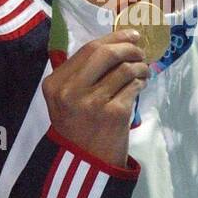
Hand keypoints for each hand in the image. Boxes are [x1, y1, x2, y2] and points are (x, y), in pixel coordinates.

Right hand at [42, 30, 149, 167]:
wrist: (84, 162)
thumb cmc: (77, 126)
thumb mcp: (65, 99)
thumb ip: (80, 73)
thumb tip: (116, 43)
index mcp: (55, 83)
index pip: (88, 49)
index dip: (114, 38)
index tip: (131, 35)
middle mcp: (70, 91)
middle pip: (105, 53)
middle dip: (128, 47)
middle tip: (140, 51)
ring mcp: (92, 102)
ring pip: (124, 69)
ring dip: (140, 66)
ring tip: (143, 70)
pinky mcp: (114, 113)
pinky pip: (133, 87)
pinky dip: (141, 82)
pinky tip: (141, 84)